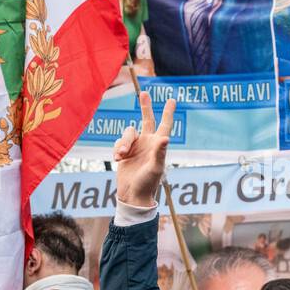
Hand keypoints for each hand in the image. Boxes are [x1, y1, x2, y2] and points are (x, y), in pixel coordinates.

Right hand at [114, 92, 176, 208]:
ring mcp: (136, 147)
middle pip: (146, 120)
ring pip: (127, 133)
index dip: (168, 112)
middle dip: (145, 107)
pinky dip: (117, 150)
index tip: (172, 100)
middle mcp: (148, 143)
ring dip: (123, 143)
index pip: (165, 125)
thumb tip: (165, 138)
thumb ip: (159, 152)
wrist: (132, 195)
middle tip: (144, 93)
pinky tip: (118, 160)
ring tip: (121, 156)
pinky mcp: (124, 152)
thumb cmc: (147, 183)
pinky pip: (118, 142)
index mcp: (158, 145)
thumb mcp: (155, 168)